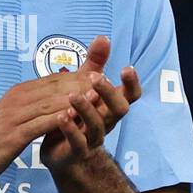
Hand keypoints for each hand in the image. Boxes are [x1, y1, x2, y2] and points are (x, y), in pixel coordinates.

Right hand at [0, 70, 106, 189]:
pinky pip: (40, 124)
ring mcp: (13, 116)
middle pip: (55, 87)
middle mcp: (16, 99)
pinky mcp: (12, 135)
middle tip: (106, 82)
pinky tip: (76, 119)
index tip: (100, 76)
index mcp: (17, 93)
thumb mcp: (13, 119)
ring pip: (50, 102)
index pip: (53, 80)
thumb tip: (54, 100)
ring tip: (99, 97)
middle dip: (81, 84)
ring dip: (76, 99)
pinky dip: (59, 119)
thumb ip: (33, 107)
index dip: (78, 77)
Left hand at [40, 35, 141, 172]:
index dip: (131, 83)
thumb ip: (94, 64)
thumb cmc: (77, 117)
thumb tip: (103, 37)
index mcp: (110, 107)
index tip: (126, 67)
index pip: (130, 96)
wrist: (63, 155)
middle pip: (119, 110)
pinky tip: (61, 116)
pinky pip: (78, 142)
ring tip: (73, 95)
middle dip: (109, 93)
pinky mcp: (77, 151)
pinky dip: (70, 129)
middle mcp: (107, 122)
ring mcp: (93, 139)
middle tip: (95, 77)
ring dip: (86, 109)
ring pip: (97, 125)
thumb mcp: (85, 88)